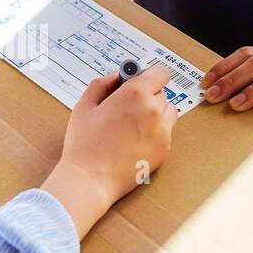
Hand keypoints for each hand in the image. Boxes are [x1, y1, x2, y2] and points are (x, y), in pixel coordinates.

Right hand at [43, 66, 176, 235]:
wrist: (90, 179)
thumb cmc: (84, 144)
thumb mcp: (85, 105)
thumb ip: (102, 83)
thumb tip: (117, 77)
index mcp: (135, 93)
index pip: (160, 72)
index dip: (150, 75)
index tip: (141, 81)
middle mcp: (154, 110)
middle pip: (162, 93)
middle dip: (147, 96)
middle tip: (127, 108)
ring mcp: (162, 131)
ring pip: (168, 112)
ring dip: (155, 113)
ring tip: (133, 125)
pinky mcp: (165, 149)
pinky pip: (166, 132)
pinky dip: (154, 133)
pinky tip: (134, 141)